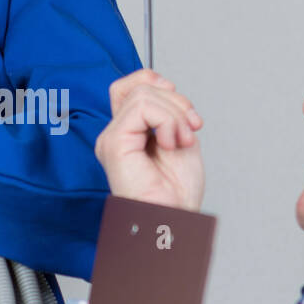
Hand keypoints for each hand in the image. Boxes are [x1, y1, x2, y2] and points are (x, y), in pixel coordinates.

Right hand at [94, 69, 204, 209]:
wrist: (175, 219)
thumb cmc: (176, 193)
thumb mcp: (180, 136)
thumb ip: (168, 111)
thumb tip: (162, 85)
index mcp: (129, 132)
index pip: (131, 85)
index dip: (158, 83)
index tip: (184, 109)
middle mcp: (116, 133)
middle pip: (141, 86)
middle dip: (177, 103)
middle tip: (191, 130)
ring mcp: (111, 138)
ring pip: (143, 94)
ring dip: (175, 114)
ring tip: (182, 141)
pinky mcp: (114, 143)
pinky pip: (142, 108)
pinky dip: (168, 120)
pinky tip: (171, 143)